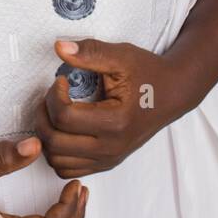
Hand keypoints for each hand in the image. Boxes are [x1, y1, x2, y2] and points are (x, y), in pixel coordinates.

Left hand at [33, 38, 196, 178]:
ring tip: (56, 111)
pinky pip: (69, 169)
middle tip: (53, 96)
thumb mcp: (121, 56)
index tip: (61, 80)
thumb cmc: (148, 73)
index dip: (53, 95)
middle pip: (55, 143)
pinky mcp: (107, 163)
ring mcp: (109, 158)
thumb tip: (59, 47)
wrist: (173, 93)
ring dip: (48, 136)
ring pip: (58, 161)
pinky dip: (58, 152)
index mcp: (116, 122)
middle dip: (44, 116)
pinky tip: (64, 129)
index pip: (64, 118)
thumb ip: (90, 52)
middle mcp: (111, 147)